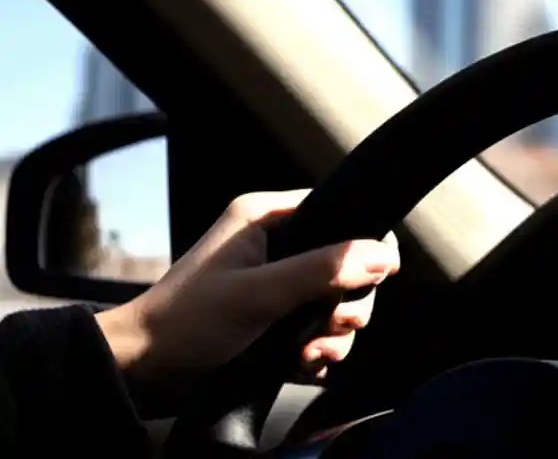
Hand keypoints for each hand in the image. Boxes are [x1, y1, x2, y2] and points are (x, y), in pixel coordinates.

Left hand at [94, 189, 399, 407]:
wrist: (142, 375)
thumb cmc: (186, 324)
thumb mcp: (258, 293)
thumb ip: (322, 270)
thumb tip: (384, 254)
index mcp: (267, 218)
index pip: (340, 213)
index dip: (364, 246)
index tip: (372, 281)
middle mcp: (277, 245)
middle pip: (348, 265)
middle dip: (348, 304)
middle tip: (331, 327)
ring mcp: (278, 285)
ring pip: (338, 303)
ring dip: (334, 336)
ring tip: (311, 356)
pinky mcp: (277, 320)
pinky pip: (321, 332)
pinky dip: (318, 353)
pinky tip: (302, 366)